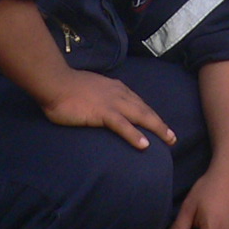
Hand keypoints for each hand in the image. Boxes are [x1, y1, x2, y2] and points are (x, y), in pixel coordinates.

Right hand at [41, 69, 176, 149]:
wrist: (55, 83)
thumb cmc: (68, 87)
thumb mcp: (91, 88)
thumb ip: (101, 96)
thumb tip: (103, 104)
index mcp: (116, 88)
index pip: (139, 102)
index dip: (151, 114)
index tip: (160, 124)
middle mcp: (119, 94)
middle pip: (145, 110)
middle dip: (160, 124)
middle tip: (173, 137)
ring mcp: (112, 103)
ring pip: (141, 117)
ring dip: (157, 129)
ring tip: (169, 141)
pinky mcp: (103, 113)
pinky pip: (123, 126)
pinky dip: (135, 135)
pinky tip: (145, 145)